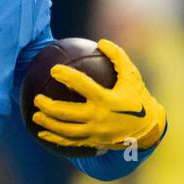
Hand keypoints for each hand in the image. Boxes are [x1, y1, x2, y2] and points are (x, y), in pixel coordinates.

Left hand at [32, 38, 166, 151]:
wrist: (148, 129)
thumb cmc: (138, 98)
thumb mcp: (132, 76)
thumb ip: (118, 57)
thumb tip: (101, 41)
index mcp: (106, 99)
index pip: (82, 85)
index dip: (66, 76)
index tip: (54, 69)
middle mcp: (98, 117)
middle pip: (67, 112)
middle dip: (48, 106)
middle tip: (37, 98)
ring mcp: (95, 133)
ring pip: (65, 130)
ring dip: (48, 123)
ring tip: (35, 115)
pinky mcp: (93, 142)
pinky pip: (70, 142)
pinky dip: (54, 138)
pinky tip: (42, 134)